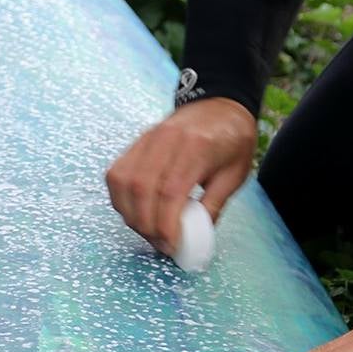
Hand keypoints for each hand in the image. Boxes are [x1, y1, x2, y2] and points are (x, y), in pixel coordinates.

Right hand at [105, 96, 255, 255]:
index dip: (166, 224)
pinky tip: (134, 211)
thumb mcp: (235, 175)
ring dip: (130, 213)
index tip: (171, 246)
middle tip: (160, 244)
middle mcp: (167, 139)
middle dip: (146, 224)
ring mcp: (148, 138)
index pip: (170, 191)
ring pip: (123, 180)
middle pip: (142, 188)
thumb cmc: (232, 140)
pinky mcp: (138, 141)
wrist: (221, 105)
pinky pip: (117, 173)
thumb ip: (214, 205)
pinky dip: (120, 198)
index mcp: (197, 146)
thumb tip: (196, 238)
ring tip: (148, 231)